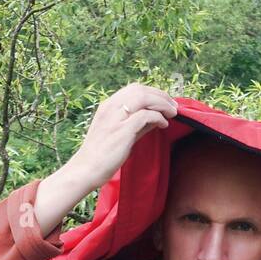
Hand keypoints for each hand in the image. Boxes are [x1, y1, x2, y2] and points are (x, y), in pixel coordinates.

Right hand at [33, 83, 177, 232]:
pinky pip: (145, 116)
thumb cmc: (102, 155)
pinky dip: (158, 117)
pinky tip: (164, 125)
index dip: (153, 92)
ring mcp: (115, 118)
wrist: (86, 170)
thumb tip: (157, 117)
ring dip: (162, 103)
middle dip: (161, 95)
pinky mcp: (122, 130)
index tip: (165, 101)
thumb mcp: (120, 134)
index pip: (134, 89)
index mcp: (108, 106)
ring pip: (144, 97)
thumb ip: (137, 125)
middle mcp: (110, 108)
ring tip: (173, 113)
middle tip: (174, 106)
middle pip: (141, 90)